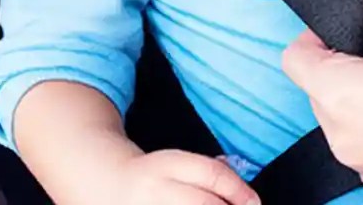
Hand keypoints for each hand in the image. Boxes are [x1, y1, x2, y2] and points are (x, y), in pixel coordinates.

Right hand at [113, 150, 259, 204]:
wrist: (108, 185)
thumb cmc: (155, 175)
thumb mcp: (180, 163)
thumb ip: (212, 173)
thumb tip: (246, 196)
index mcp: (167, 165)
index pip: (212, 175)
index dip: (239, 191)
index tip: (254, 203)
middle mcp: (154, 190)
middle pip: (204, 204)